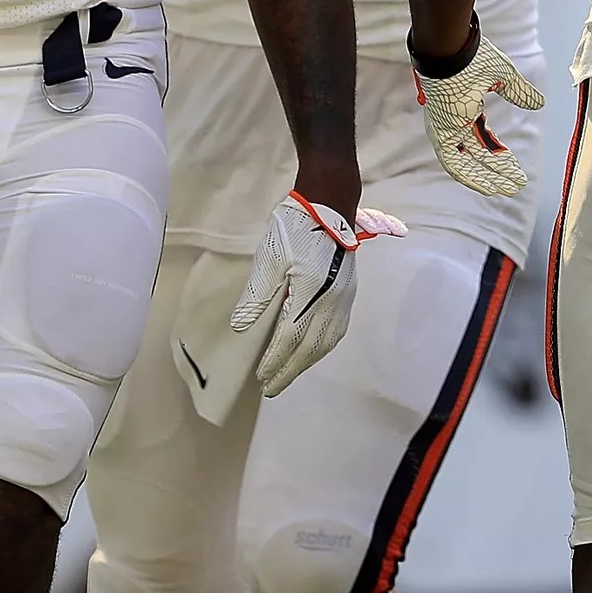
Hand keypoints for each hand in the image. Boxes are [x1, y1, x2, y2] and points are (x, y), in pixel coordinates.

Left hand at [231, 193, 401, 396]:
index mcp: (312, 293)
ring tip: (289, 373)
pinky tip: (313, 349)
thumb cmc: (295, 227)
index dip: (274, 360)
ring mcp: (345, 296)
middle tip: (271, 388)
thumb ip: (257, 295)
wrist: (330, 204)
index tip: (260, 377)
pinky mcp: (349, 290)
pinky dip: (324, 347)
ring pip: (328, 341)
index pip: (290, 338)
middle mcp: (333, 300)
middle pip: (311, 347)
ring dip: (308, 362)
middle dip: (290, 370)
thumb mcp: (269, 257)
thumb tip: (242, 327)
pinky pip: (338, 328)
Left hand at [414, 22, 544, 197]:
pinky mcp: (440, 132)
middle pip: (477, 153)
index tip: (516, 168)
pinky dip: (469, 176)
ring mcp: (445, 127)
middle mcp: (453, 121)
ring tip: (506, 189)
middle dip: (497, 170)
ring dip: (486, 177)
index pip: (484, 138)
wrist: (452, 49)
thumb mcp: (504, 76)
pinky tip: (488, 187)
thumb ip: (519, 92)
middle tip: (516, 183)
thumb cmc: (472, 57)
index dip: (500, 155)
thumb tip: (539, 104)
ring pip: (465, 161)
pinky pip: (452, 161)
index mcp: (466, 108)